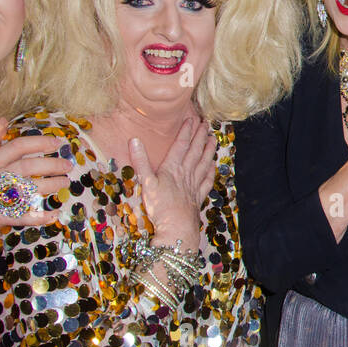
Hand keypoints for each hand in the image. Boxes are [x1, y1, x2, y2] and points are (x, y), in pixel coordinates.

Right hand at [0, 119, 72, 240]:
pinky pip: (23, 216)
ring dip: (51, 186)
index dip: (39, 143)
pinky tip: (53, 214)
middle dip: (51, 164)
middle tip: (67, 165)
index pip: (16, 147)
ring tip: (64, 183)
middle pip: (27, 167)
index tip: (57, 143)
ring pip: (28, 189)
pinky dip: (40, 216)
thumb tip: (3, 121)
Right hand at [128, 116, 215, 250]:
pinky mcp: (198, 197)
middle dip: (200, 136)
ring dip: (208, 150)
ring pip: (204, 163)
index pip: (181, 145)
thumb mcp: (145, 182)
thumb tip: (134, 140)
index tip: (192, 119)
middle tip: (206, 123)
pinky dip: (211, 172)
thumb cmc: (159, 206)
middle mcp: (186, 173)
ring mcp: (194, 185)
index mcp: (172, 168)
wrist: (176, 227)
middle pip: (195, 151)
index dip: (186, 131)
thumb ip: (140, 161)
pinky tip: (213, 166)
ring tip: (213, 139)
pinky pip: (207, 181)